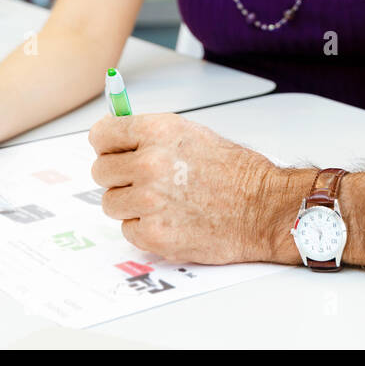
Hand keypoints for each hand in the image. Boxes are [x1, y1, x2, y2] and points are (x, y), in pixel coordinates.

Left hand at [89, 112, 277, 263]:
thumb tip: (114, 139)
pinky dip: (145, 228)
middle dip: (119, 177)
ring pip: (111, 203)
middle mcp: (150, 163)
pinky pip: (128, 230)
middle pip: (101, 171)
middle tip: (144, 181)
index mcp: (159, 131)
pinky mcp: (154, 234)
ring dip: (131, 205)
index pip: (101, 135)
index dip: (107, 145)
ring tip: (163, 202)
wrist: (263, 207)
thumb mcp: (193, 135)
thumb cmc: (235, 172)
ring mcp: (149, 201)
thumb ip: (150, 137)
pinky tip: (172, 219)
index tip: (114, 151)